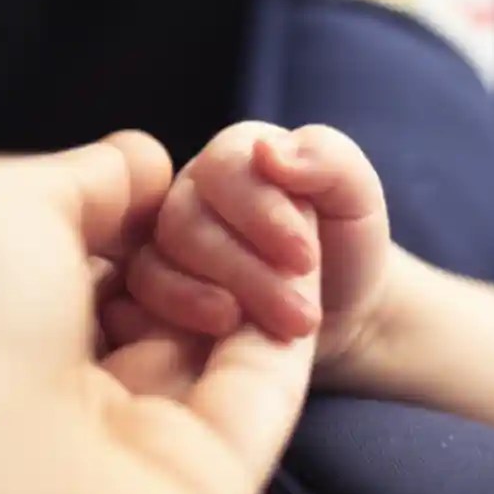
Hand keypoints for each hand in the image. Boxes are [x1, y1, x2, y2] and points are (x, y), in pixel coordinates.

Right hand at [126, 121, 390, 380]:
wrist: (343, 308)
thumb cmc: (347, 243)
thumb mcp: (358, 195)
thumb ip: (326, 159)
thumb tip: (267, 151)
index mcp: (235, 155)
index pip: (223, 171)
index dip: (262, 214)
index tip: (307, 259)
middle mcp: (188, 192)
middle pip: (185, 224)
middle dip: (246, 274)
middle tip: (301, 317)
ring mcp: (161, 243)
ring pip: (156, 267)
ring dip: (213, 305)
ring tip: (275, 335)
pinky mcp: (148, 292)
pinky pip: (134, 304)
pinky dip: (175, 324)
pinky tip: (220, 342)